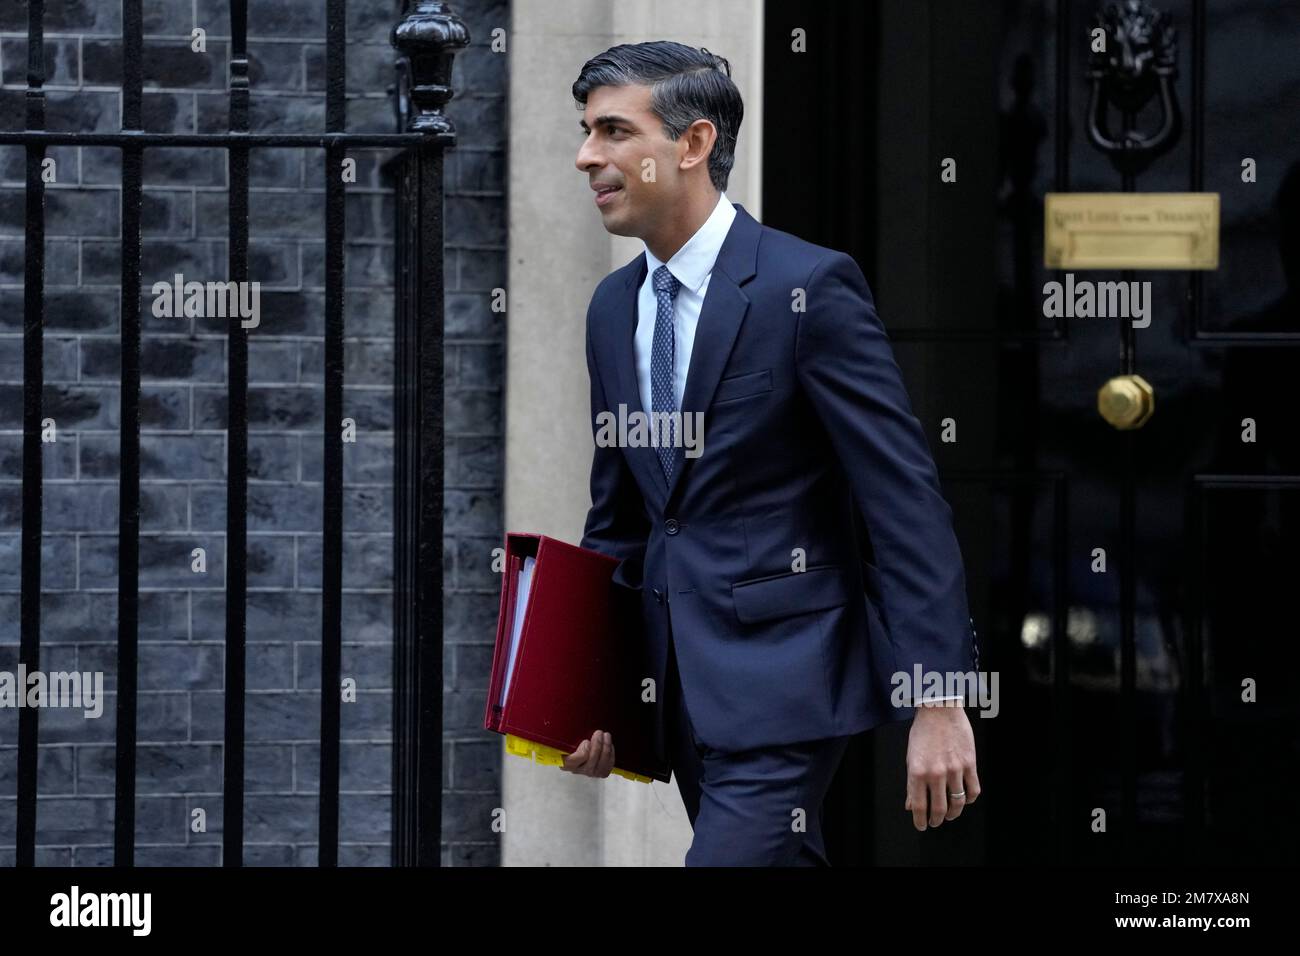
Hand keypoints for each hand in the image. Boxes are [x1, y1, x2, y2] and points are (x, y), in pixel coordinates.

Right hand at [561, 729, 614, 777]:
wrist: (582, 747)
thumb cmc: (572, 742)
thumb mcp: (566, 739)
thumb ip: (564, 738)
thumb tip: (555, 730)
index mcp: (564, 761)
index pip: (572, 762)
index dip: (582, 753)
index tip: (586, 741)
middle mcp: (576, 770)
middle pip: (590, 760)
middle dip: (597, 745)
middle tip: (599, 732)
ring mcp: (589, 773)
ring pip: (601, 763)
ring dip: (605, 747)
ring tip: (606, 735)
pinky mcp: (600, 773)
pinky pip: (609, 765)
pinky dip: (611, 754)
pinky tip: (609, 744)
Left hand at [903, 703, 979, 830]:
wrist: (940, 709)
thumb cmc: (922, 732)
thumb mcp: (911, 757)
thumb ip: (911, 783)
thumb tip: (910, 806)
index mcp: (917, 771)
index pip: (918, 806)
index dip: (920, 820)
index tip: (921, 825)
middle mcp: (935, 773)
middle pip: (938, 808)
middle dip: (936, 820)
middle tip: (935, 822)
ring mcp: (954, 769)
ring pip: (957, 803)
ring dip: (953, 814)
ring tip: (949, 815)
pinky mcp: (970, 764)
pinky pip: (973, 790)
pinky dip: (969, 800)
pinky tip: (964, 800)